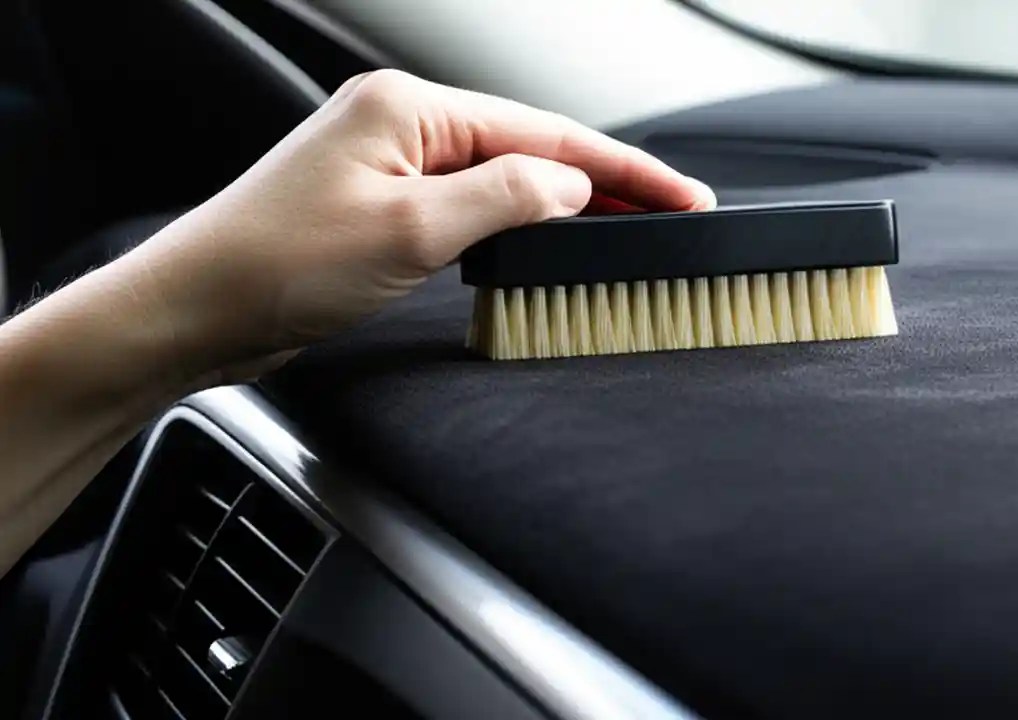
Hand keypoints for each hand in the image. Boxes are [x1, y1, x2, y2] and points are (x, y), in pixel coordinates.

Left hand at [128, 69, 715, 382]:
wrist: (194, 311)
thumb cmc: (276, 264)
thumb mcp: (410, 230)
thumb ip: (503, 199)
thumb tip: (569, 188)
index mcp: (410, 109)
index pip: (545, 134)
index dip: (623, 169)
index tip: (683, 196)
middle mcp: (402, 126)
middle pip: (531, 149)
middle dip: (605, 185)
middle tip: (673, 218)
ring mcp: (390, 168)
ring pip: (503, 180)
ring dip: (564, 207)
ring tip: (629, 235)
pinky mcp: (381, 210)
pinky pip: (469, 209)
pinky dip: (517, 227)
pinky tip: (547, 246)